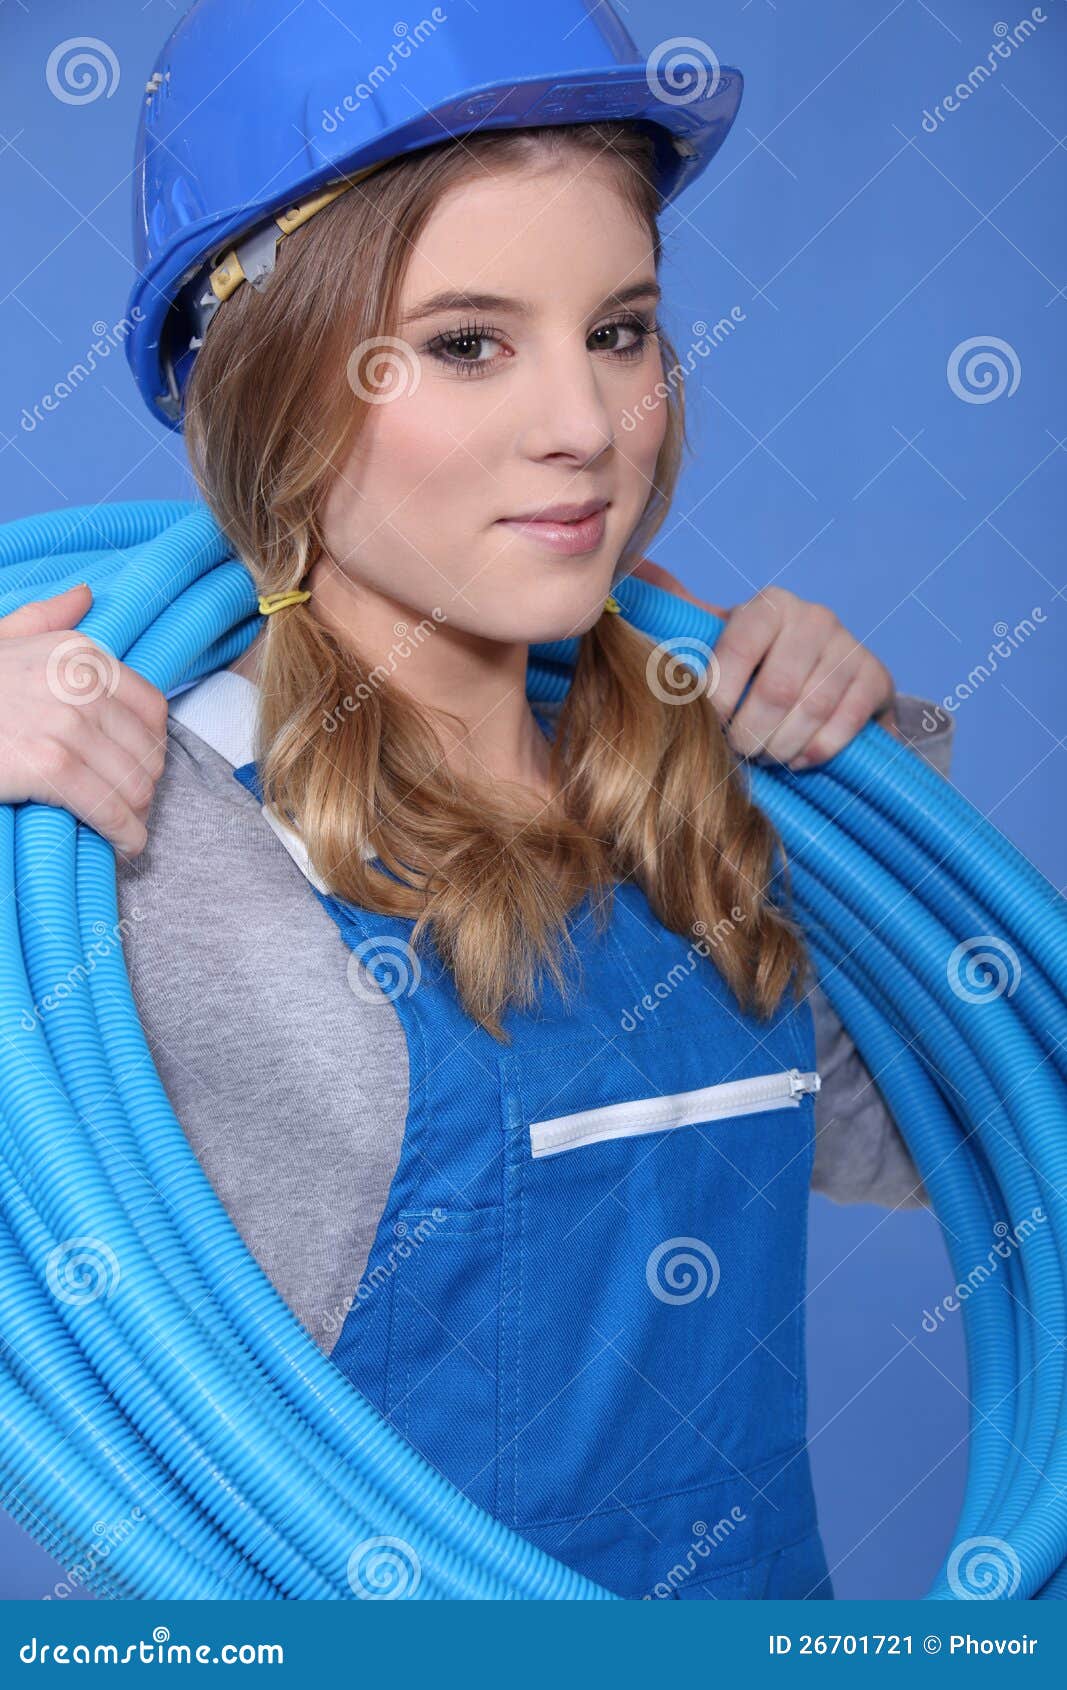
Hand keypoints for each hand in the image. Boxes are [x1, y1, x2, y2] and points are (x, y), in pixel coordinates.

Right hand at [0, 583, 168, 857]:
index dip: (151, 746)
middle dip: (144, 785)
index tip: (140, 768)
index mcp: (78, 652)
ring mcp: (67, 722)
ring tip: (127, 829)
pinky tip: (122, 845)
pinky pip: (108, 806)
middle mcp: (80, 682)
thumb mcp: (1, 638)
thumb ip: (45, 619)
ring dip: (136, 814)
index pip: (151, 707)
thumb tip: (85, 595)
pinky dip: (123, 832)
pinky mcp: (50, 764)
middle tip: (130, 807)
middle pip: (146, 749)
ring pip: (133, 782)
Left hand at [630, 565, 895, 766]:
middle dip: (750, 734)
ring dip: (780, 747)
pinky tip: (797, 757)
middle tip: (739, 751)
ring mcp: (850, 647)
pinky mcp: (878, 680)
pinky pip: (842, 728)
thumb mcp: (715, 644)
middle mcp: (814, 617)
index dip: (719, 701)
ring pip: (810, 713)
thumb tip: (636, 571)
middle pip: (776, 692)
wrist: (821, 684)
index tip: (709, 726)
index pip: (737, 653)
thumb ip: (677, 615)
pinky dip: (813, 752)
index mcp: (770, 605)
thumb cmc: (754, 671)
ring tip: (764, 756)